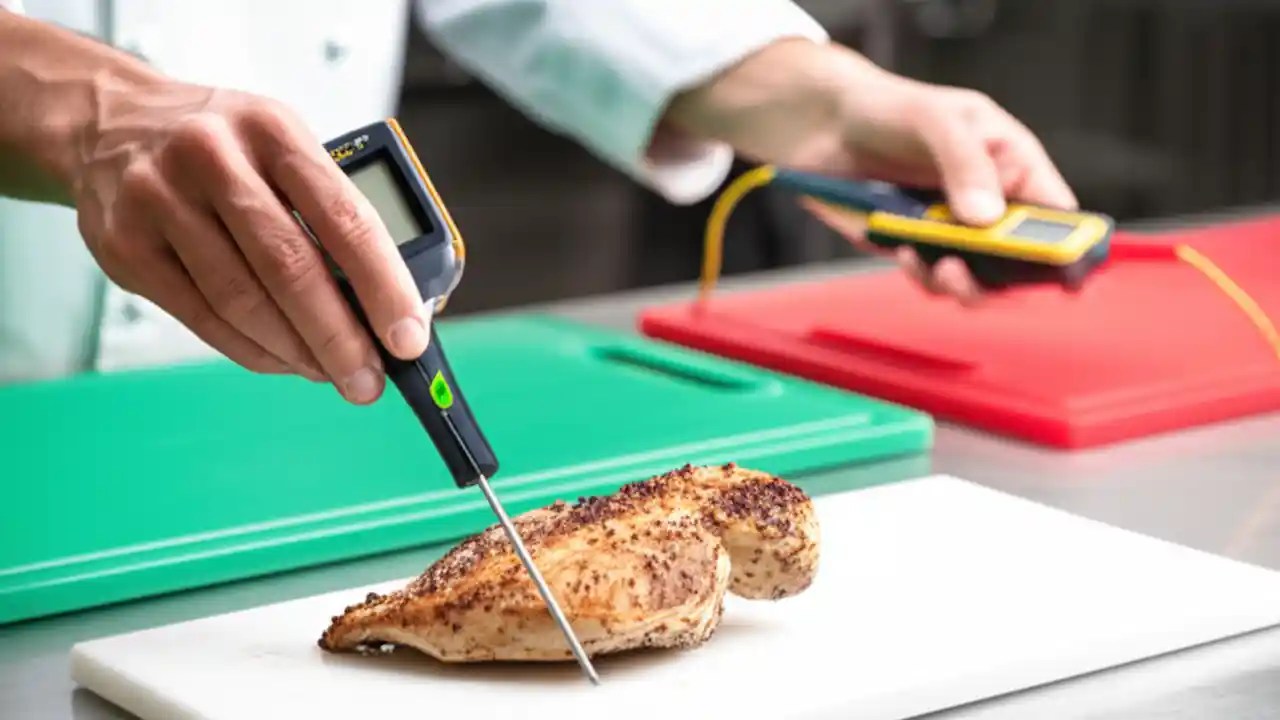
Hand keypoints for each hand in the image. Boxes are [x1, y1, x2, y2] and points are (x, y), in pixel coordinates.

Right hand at [69, 80, 429, 402]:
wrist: (107, 124)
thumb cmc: (225, 146)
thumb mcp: (282, 145)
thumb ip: (332, 210)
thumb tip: (392, 302)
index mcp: (273, 129)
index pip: (344, 216)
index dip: (383, 285)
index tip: (407, 337)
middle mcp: (212, 157)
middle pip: (290, 268)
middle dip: (340, 338)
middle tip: (369, 381)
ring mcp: (160, 200)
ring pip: (242, 302)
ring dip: (296, 353)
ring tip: (330, 374)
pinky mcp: (127, 246)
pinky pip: (203, 318)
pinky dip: (252, 350)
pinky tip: (283, 359)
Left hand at [663, 39, 1076, 304]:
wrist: (821, 125)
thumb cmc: (889, 107)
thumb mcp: (935, 120)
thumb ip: (965, 164)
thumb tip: (985, 219)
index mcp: (1012, 166)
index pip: (1057, 215)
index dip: (1069, 247)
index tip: (1066, 278)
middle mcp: (988, 204)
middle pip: (1020, 261)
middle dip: (1003, 277)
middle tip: (971, 270)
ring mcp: (951, 231)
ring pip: (976, 281)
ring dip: (961, 285)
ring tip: (939, 267)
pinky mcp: (913, 248)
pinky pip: (930, 279)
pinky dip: (923, 276)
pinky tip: (904, 252)